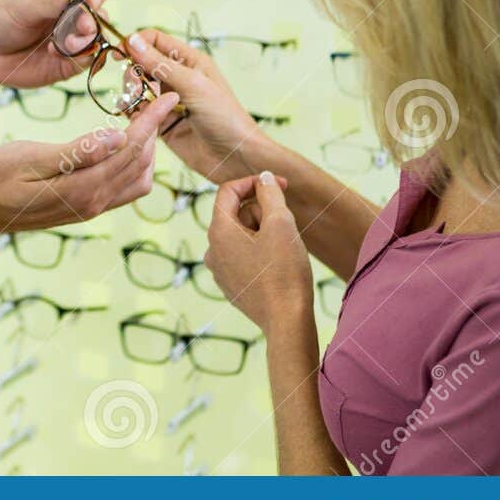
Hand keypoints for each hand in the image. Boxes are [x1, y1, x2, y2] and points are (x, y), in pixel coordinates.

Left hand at [0, 0, 110, 92]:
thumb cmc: (0, 21)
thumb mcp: (24, 6)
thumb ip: (52, 1)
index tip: (92, 2)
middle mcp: (73, 18)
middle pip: (100, 18)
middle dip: (93, 23)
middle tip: (82, 29)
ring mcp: (72, 42)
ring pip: (97, 41)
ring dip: (86, 42)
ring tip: (64, 45)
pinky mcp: (68, 65)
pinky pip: (87, 62)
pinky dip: (79, 59)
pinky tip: (55, 55)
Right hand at [0, 90, 178, 263]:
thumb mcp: (30, 158)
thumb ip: (76, 152)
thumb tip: (117, 138)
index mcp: (82, 189)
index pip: (130, 150)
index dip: (151, 120)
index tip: (167, 96)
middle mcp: (93, 203)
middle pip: (141, 164)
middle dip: (153, 130)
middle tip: (155, 98)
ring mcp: (90, 208)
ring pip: (138, 179)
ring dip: (146, 149)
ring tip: (140, 117)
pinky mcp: (84, 207)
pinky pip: (123, 188)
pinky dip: (133, 163)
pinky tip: (122, 143)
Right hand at [124, 28, 278, 182]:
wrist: (235, 158)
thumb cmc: (225, 116)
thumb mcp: (193, 85)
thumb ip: (161, 64)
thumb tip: (133, 40)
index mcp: (189, 61)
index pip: (155, 41)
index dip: (135, 44)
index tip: (119, 55)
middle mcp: (177, 78)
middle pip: (142, 64)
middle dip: (133, 73)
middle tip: (135, 88)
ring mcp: (169, 101)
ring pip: (138, 89)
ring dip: (132, 94)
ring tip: (138, 105)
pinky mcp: (163, 123)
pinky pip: (140, 112)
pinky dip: (134, 113)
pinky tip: (138, 119)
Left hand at [204, 171, 313, 335]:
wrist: (286, 321)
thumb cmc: (284, 271)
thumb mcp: (281, 223)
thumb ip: (270, 194)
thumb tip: (264, 178)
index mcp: (218, 231)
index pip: (228, 191)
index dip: (254, 182)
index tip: (280, 185)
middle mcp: (211, 250)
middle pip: (236, 214)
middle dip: (262, 212)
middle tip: (287, 226)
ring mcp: (219, 270)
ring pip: (241, 236)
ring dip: (263, 233)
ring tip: (284, 249)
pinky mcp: (231, 285)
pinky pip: (243, 256)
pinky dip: (260, 252)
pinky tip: (278, 266)